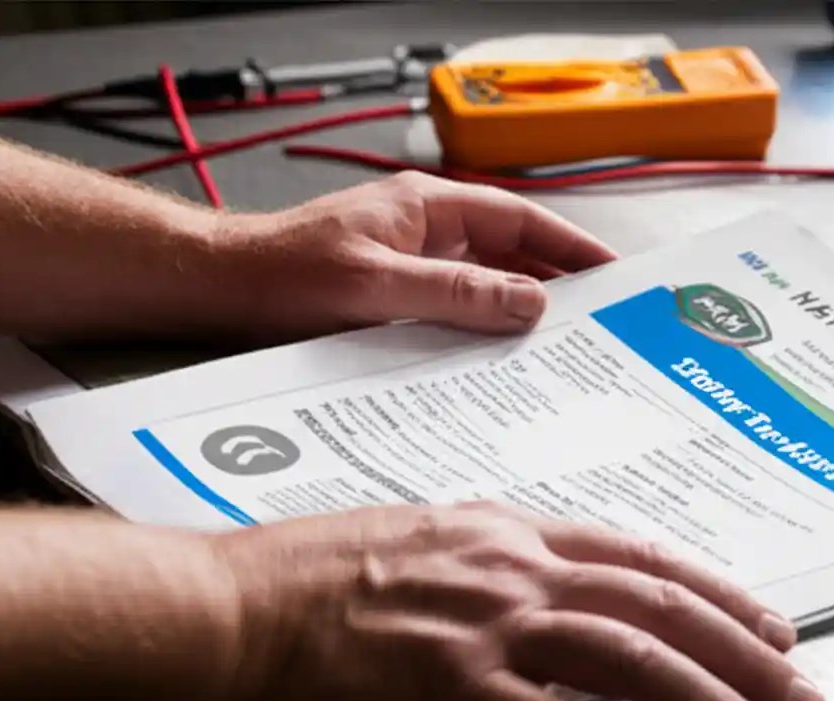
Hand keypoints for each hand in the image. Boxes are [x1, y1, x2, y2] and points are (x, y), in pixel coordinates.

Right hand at [210, 501, 825, 700]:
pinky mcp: (457, 693)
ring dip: (715, 699)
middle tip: (798, 690)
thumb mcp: (420, 543)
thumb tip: (561, 598)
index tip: (765, 623)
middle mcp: (513, 572)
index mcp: (505, 533)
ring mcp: (489, 632)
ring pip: (635, 662)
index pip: (636, 559)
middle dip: (741, 652)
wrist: (229, 612)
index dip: (712, 592)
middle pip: (656, 609)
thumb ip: (499, 565)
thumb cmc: (307, 577)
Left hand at [213, 171, 616, 341]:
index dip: (569, 244)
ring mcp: (411, 261)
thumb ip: (456, 293)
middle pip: (510, 251)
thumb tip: (531, 301)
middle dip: (556, 280)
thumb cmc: (284, 275)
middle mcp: (426, 230)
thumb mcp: (375, 286)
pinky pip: (456, 307)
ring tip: (565, 344)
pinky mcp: (395, 294)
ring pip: (485, 282)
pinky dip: (484, 327)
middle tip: (602, 318)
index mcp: (428, 209)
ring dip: (520, 308)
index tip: (612, 270)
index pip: (519, 220)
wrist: (221, 289)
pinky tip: (500, 358)